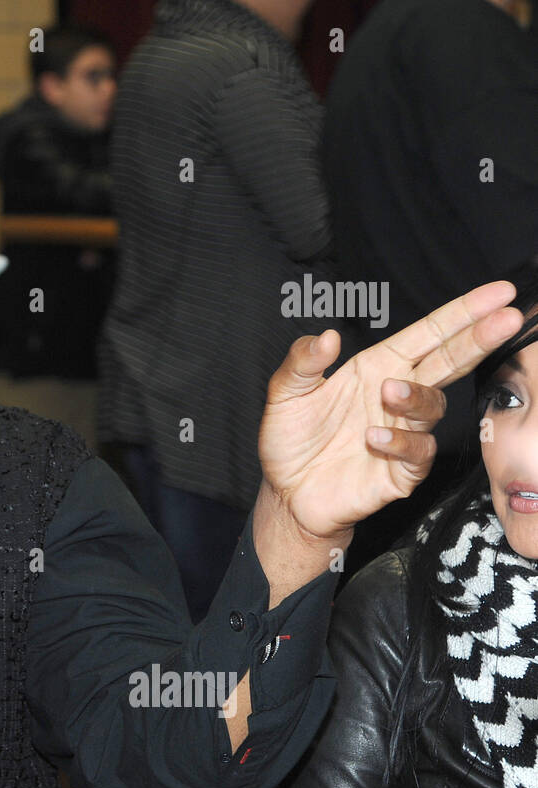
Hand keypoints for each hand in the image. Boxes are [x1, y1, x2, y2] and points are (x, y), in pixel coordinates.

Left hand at [258, 280, 522, 541]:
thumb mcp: (285, 394)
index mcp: (378, 367)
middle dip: (478, 338)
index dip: (463, 313)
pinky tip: (374, 438)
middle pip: (448, 360)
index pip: (429, 334)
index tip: (500, 293)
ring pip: (433, 406)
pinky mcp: (402, 470)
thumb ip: (302, 362)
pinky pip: (417, 451)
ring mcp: (404, 431)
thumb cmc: (292, 439)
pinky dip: (401, 442)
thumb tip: (327, 336)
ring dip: (417, 396)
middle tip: (505, 319)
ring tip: (389, 391)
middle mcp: (398, 396)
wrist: (288, 493)